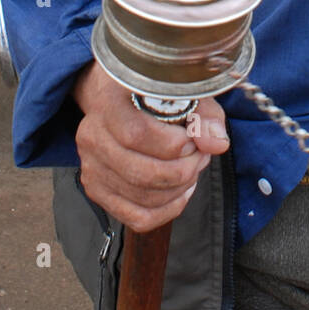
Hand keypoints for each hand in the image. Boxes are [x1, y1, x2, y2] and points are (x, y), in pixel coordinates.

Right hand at [72, 61, 229, 231]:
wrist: (121, 99)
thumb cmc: (155, 94)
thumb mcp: (184, 92)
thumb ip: (204, 115)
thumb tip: (217, 144)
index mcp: (108, 103)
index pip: (136, 134)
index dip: (172, 144)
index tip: (191, 139)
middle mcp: (92, 137)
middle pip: (141, 172)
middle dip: (183, 170)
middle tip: (200, 156)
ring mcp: (91, 167)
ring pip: (142, 198)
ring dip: (179, 188)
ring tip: (192, 168)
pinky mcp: (98, 191)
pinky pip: (138, 217)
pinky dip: (168, 209)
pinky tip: (181, 190)